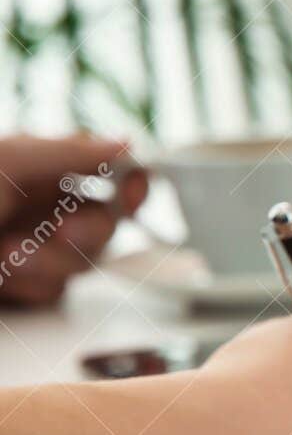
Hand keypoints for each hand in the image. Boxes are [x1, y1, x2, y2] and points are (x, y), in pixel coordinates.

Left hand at [0, 135, 147, 306]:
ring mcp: (36, 246)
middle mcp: (42, 206)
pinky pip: (55, 290)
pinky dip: (30, 285)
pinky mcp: (25, 283)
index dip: (129, 181)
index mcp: (39, 168)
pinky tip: (2, 276)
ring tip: (7, 254)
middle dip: (89, 232)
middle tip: (63, 232)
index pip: (104, 170)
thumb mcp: (8, 161)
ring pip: (83, 261)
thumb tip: (125, 144)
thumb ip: (70, 151)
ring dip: (48, 262)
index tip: (135, 191)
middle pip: (105, 223)